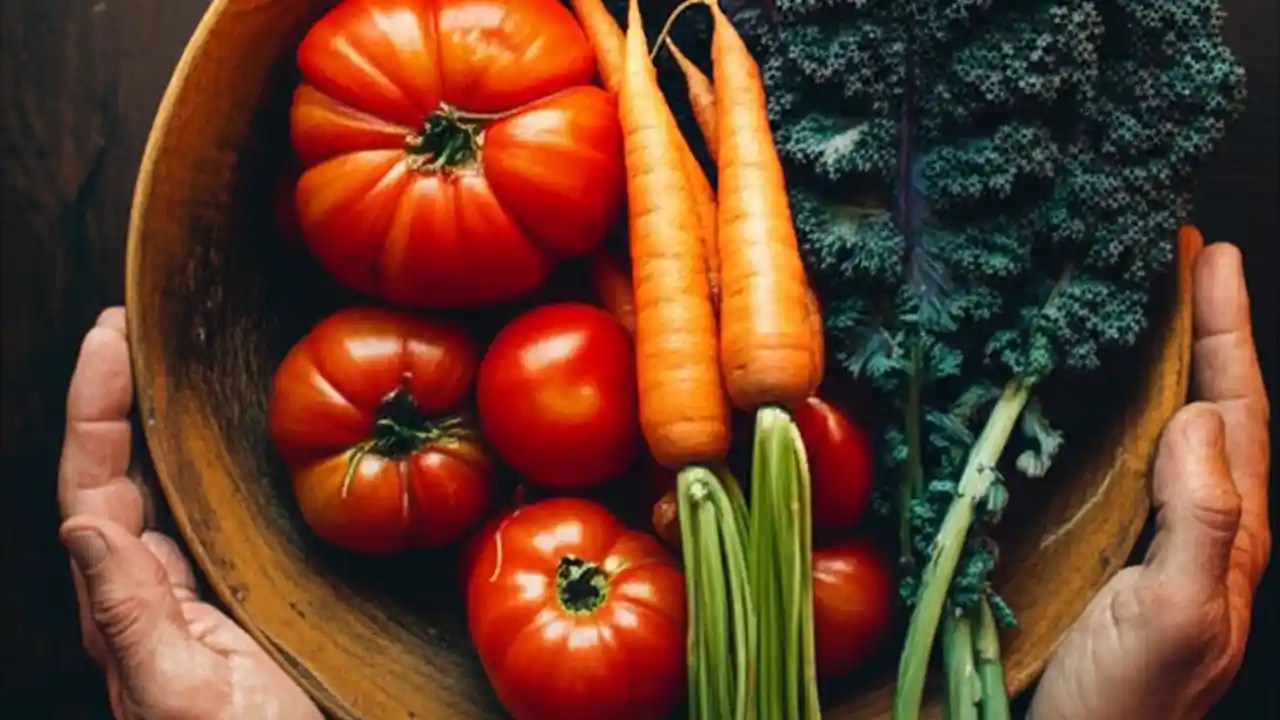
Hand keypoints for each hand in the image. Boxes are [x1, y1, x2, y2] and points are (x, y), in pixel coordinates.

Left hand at [58, 307, 322, 719]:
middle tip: (134, 326)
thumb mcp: (180, 691)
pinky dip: (206, 475)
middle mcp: (146, 595)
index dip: (94, 409)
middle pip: (115, 475)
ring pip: (160, 495)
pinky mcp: (234, 605)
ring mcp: (189, 599)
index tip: (110, 338)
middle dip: (116, 397)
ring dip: (157, 428)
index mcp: (123, 609)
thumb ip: (129, 616)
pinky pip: (205, 524)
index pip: (91, 487)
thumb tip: (80, 526)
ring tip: (172, 367)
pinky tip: (228, 455)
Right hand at [1029, 243, 1270, 719]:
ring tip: (1145, 304)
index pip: (1236, 408)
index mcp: (1230, 533)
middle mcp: (1203, 526)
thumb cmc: (1126, 705)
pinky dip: (1121, 409)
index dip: (1225, 328)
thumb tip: (1195, 416)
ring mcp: (1155, 538)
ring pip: (1171, 428)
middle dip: (1204, 325)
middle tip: (1180, 254)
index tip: (1211, 254)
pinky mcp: (1107, 551)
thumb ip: (1201, 519)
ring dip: (1165, 359)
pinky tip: (1097, 396)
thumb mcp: (1175, 615)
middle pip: (1214, 404)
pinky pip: (1126, 461)